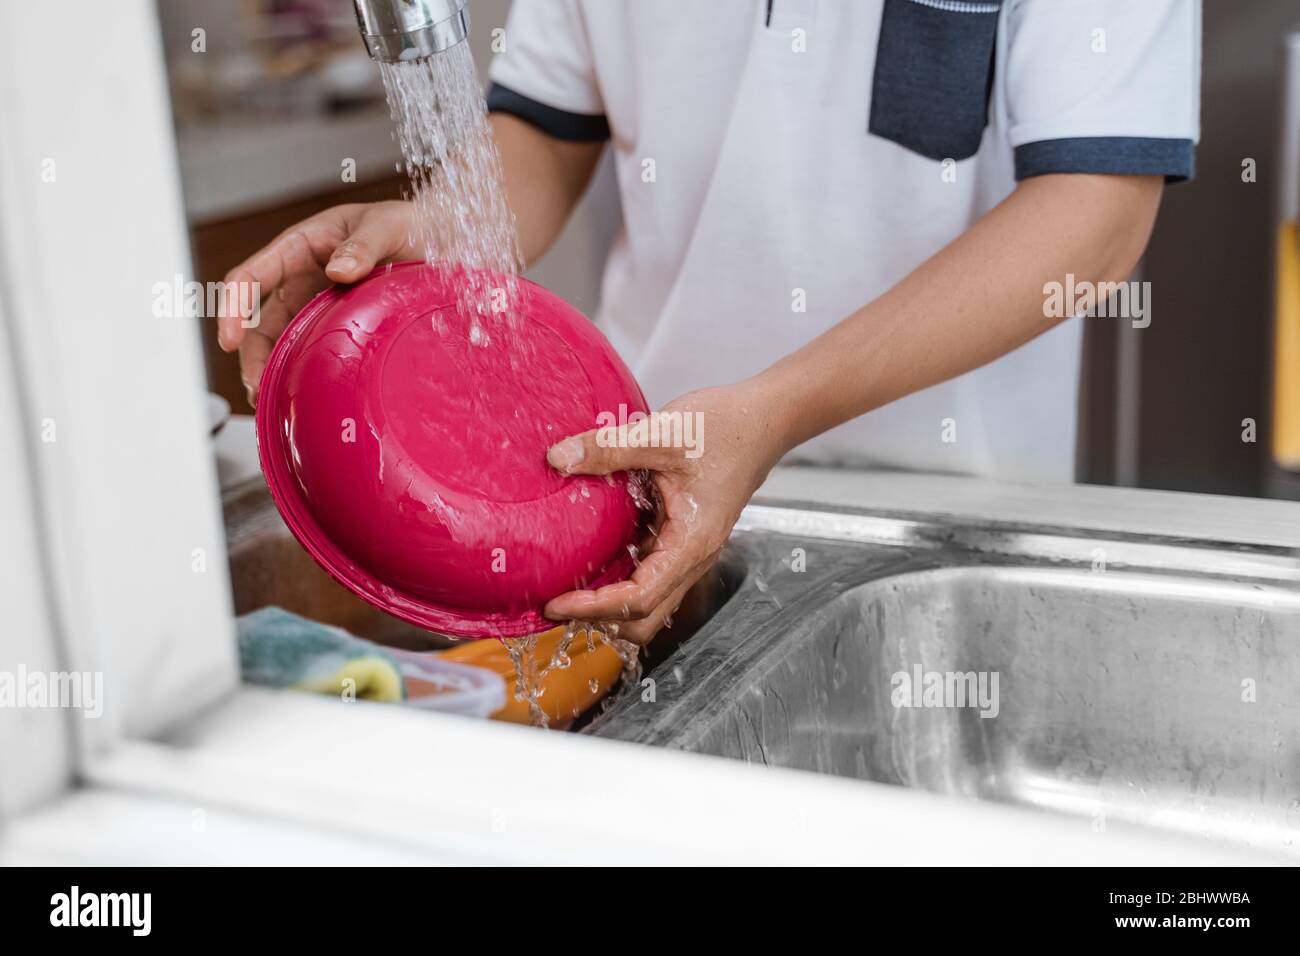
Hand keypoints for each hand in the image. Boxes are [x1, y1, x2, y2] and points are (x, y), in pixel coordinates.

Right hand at [216, 201, 418, 405]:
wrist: (434, 242)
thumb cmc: (405, 224)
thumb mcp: (387, 225)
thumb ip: (364, 244)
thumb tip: (339, 270)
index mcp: (300, 247)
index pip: (252, 276)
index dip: (232, 306)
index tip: (230, 338)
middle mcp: (300, 277)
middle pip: (258, 319)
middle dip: (251, 354)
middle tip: (255, 387)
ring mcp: (314, 303)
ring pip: (278, 340)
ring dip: (270, 369)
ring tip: (271, 399)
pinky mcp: (333, 324)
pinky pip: (307, 349)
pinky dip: (298, 370)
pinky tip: (300, 393)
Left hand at [543, 381, 790, 644]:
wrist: (765, 417)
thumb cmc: (728, 426)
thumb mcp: (663, 433)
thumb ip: (609, 448)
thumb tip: (557, 459)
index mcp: (692, 543)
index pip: (639, 599)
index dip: (594, 608)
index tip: (555, 603)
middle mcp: (692, 555)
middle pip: (644, 616)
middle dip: (600, 619)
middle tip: (555, 601)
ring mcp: (689, 548)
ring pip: (647, 599)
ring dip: (608, 601)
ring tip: (567, 583)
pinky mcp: (683, 533)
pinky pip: (649, 570)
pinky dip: (619, 575)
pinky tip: (592, 553)